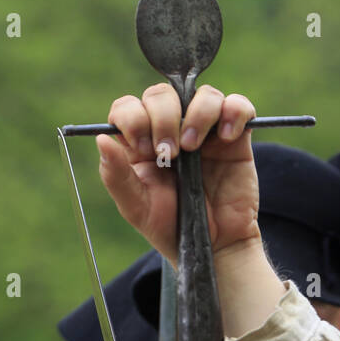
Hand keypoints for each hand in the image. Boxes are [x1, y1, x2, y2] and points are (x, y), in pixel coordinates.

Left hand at [97, 83, 259, 263]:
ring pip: (203, 94)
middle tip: (169, 154)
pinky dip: (233, 112)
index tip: (143, 147)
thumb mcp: (136, 207)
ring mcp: (204, 130)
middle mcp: (171, 129)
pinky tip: (226, 138)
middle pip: (162, 94)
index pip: (128, 107)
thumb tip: (101, 139)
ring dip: (197, 114)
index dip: (133, 118)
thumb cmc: (170, 227)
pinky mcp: (234, 136)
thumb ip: (116, 175)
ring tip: (194, 148)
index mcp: (141, 141)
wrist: (212, 246)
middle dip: (163, 118)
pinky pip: (238, 105)